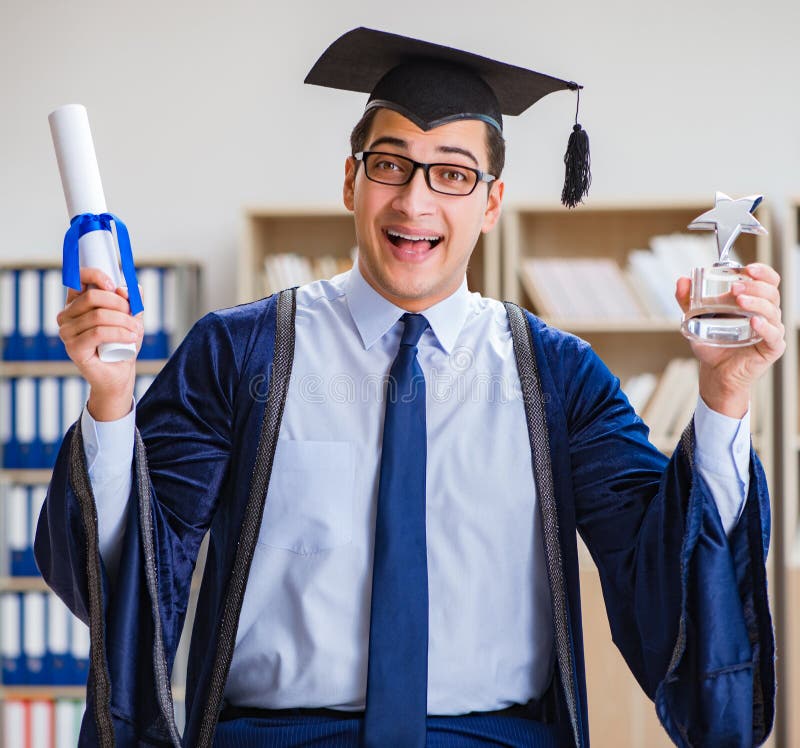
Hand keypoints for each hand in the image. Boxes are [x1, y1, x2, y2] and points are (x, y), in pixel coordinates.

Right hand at [57, 267, 143, 420]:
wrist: (119, 373)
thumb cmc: (122, 343)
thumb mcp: (131, 316)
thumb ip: (132, 299)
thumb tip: (127, 288)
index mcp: (77, 303)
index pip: (78, 279)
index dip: (96, 276)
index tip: (115, 286)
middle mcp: (66, 315)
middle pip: (92, 297)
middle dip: (119, 304)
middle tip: (134, 315)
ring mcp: (66, 332)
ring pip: (98, 316)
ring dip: (124, 321)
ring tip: (135, 331)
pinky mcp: (73, 347)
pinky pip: (98, 332)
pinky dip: (119, 333)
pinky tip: (130, 338)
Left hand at [675, 263, 784, 417]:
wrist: (715, 371)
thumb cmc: (713, 343)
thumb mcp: (696, 319)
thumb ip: (688, 300)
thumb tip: (682, 281)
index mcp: (754, 302)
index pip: (767, 281)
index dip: (762, 272)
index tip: (747, 268)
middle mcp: (766, 313)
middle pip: (771, 292)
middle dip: (754, 286)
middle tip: (735, 288)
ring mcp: (771, 330)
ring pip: (772, 311)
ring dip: (757, 303)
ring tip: (740, 301)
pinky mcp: (772, 347)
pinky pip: (774, 334)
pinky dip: (765, 327)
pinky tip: (754, 322)